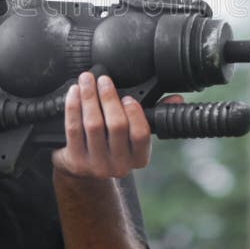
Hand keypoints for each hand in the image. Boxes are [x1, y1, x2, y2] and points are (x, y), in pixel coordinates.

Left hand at [52, 71, 181, 178]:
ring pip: (93, 125)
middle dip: (109, 97)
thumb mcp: (134, 135)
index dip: (134, 113)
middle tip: (103, 79)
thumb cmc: (113, 144)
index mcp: (139, 158)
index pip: (141, 134)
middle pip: (116, 126)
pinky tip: (74, 92)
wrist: (84, 169)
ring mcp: (96, 165)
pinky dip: (73, 107)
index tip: (128, 96)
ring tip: (86, 80)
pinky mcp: (75, 161)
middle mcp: (119, 165)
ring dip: (89, 97)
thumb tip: (176, 99)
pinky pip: (73, 129)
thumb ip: (154, 114)